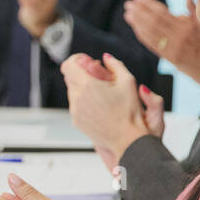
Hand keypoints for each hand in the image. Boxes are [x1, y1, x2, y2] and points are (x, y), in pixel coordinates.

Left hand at [61, 52, 156, 171]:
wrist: (128, 141)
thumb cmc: (131, 113)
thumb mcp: (129, 83)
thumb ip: (116, 65)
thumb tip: (107, 58)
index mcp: (87, 86)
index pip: (68, 65)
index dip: (76, 60)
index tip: (87, 62)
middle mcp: (77, 98)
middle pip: (70, 77)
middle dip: (82, 74)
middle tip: (99, 76)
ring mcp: (74, 111)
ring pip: (72, 92)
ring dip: (84, 88)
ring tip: (102, 93)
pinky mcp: (76, 121)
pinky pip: (75, 105)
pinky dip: (84, 101)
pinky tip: (100, 105)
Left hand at [123, 0, 199, 88]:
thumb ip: (195, 11)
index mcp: (189, 26)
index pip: (163, 13)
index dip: (148, 4)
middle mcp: (180, 37)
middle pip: (153, 21)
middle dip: (139, 11)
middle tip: (129, 3)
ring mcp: (173, 48)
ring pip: (150, 33)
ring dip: (136, 22)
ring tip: (128, 13)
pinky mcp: (169, 58)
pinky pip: (152, 44)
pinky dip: (142, 35)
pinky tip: (135, 27)